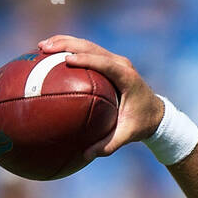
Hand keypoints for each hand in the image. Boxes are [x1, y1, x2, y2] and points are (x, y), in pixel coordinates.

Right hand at [38, 35, 164, 159]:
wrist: (156, 113)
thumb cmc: (141, 124)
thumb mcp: (127, 135)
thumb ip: (109, 145)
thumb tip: (87, 155)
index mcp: (127, 77)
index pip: (105, 63)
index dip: (86, 59)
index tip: (67, 60)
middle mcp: (121, 64)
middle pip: (91, 47)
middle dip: (67, 45)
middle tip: (43, 48)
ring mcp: (115, 61)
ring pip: (87, 45)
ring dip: (64, 43)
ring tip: (41, 47)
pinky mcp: (110, 62)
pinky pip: (88, 52)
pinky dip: (69, 50)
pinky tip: (50, 54)